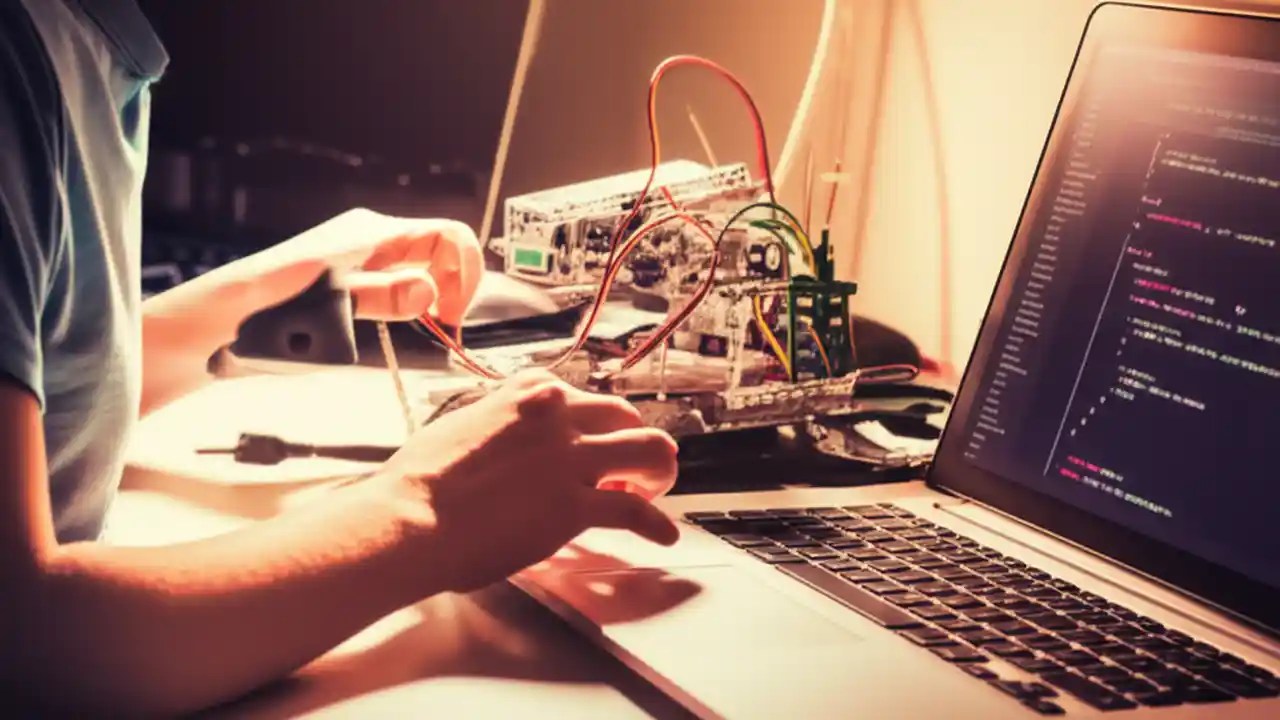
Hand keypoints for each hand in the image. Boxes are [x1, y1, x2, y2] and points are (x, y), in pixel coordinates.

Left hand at [229, 208, 483, 326]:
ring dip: (434, 296)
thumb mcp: (334, 304)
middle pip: (440, 250)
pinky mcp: (353, 275)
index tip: (452, 316)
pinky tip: (401, 322)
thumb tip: (430, 291)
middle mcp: (373, 236)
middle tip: (446, 328)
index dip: (463, 273)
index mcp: (373, 232)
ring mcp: (363, 254)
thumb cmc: (272, 306)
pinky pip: (399, 279)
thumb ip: (384, 296)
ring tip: (427, 329)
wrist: (226, 316)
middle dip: (453, 286)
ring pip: (422, 266)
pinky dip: (412, 300)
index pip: (447, 235)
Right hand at [380, 370, 680, 592]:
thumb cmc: (421, 480)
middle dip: (633, 440)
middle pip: (624, 415)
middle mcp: (558, 414)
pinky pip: (635, 510)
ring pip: (648, 449)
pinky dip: (657, 522)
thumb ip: (497, 424)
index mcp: (529, 392)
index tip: (591, 442)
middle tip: (631, 468)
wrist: (411, 516)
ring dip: (658, 470)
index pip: (582, 395)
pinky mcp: (577, 504)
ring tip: (654, 490)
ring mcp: (572, 458)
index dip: (594, 424)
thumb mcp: (462, 423)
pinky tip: (663, 534)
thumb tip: (502, 440)